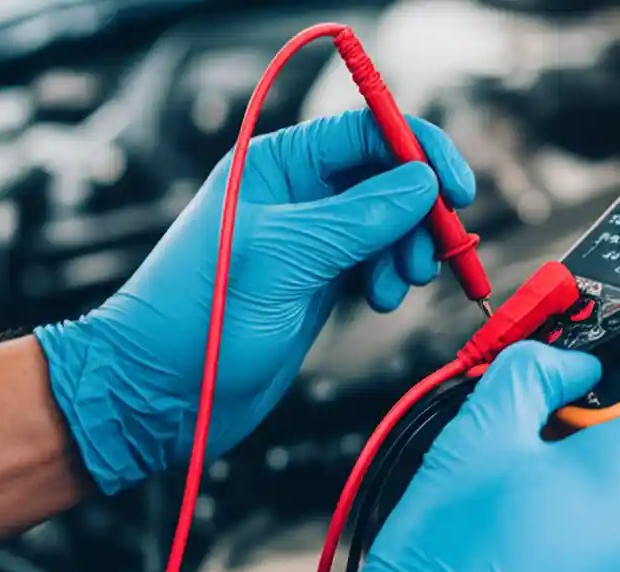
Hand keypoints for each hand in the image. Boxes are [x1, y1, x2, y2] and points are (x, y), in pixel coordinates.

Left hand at [35, 110, 475, 493]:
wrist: (163, 393)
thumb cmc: (200, 318)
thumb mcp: (286, 258)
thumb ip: (360, 217)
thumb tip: (424, 183)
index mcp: (276, 165)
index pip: (365, 131)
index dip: (420, 151)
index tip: (457, 189)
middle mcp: (297, 194)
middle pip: (387, 177)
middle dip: (418, 214)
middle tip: (425, 259)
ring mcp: (311, 239)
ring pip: (389, 222)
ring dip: (407, 252)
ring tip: (392, 291)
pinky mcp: (319, 280)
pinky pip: (376, 260)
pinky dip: (391, 277)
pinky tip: (380, 301)